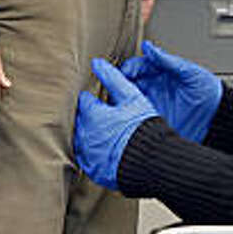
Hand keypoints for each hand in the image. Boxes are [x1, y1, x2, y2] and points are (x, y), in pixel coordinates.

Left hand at [74, 58, 157, 189]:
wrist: (152, 161)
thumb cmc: (144, 128)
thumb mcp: (132, 97)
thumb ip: (113, 78)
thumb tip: (97, 63)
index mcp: (92, 115)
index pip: (85, 102)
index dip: (93, 100)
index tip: (98, 101)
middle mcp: (85, 135)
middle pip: (80, 121)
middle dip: (88, 117)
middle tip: (102, 116)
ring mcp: (87, 154)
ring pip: (81, 140)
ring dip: (89, 135)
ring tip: (105, 133)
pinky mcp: (93, 170)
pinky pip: (86, 158)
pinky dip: (93, 153)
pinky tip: (106, 150)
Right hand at [118, 40, 221, 141]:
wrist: (217, 116)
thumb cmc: (207, 91)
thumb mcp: (190, 72)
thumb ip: (169, 61)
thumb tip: (149, 48)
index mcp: (162, 71)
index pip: (140, 65)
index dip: (130, 67)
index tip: (125, 71)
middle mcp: (155, 85)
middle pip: (130, 80)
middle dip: (120, 81)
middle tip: (115, 83)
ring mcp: (152, 101)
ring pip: (129, 96)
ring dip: (120, 96)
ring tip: (116, 97)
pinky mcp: (153, 117)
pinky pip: (136, 113)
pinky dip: (128, 112)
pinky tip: (124, 112)